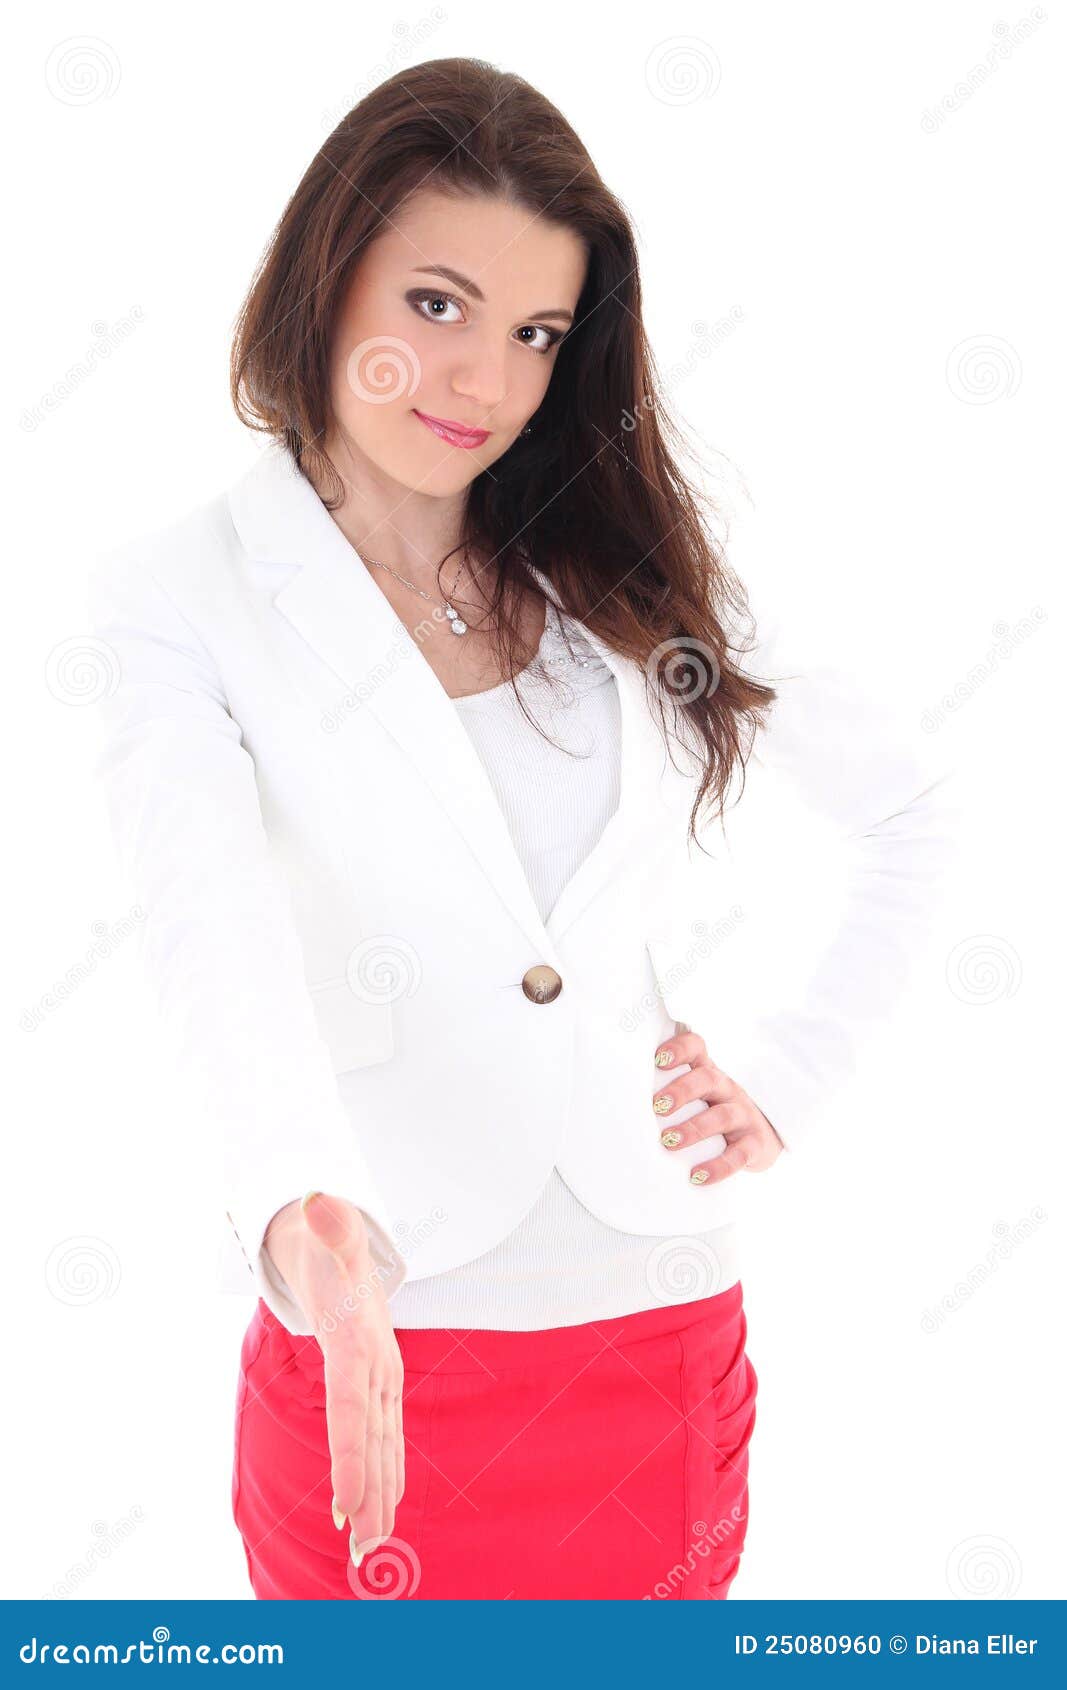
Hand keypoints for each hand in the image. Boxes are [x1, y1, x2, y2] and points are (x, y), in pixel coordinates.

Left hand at [264, 1191, 404, 1564]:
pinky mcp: (378, 1385)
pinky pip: (382, 1439)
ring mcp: (382, 1379)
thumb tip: (318, 1200)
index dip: (350, 1458)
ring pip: (382, 1448)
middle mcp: (377, 1367)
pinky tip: (380, 1509)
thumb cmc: (328, 1242)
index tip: (344, 1504)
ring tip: (371, 1548)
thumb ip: (328, 1222)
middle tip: (364, 1550)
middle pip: (372, 1442)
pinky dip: (383, 1476)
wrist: (343, 1240)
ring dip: (378, 1498)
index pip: (352, 1411)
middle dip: (370, 1496)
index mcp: (360, 1343)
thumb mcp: (327, 1230)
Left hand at [652, 1028, 784, 1183]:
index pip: (697, 1048)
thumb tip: (617, 1103)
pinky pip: (739, 1155)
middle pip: (708, 1079)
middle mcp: (726, 1089)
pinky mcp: (755, 1144)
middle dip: (682, 1090)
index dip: (680, 1049)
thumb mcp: (695, 1098)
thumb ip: (665, 1094)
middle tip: (657, 1106)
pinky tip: (698, 1176)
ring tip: (669, 1141)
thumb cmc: (711, 1115)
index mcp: (708, 1073)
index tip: (658, 1059)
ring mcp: (743, 1115)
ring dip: (694, 1128)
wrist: (762, 1139)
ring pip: (722, 1115)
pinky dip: (718, 1166)